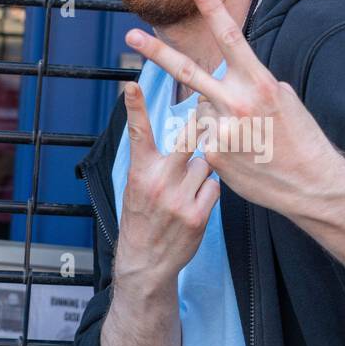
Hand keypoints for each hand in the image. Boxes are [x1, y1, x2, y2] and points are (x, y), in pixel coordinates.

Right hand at [115, 79, 220, 287]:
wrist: (145, 260)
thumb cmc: (142, 217)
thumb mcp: (136, 186)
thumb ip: (153, 162)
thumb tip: (180, 135)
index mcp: (140, 172)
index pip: (137, 134)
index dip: (134, 108)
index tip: (130, 85)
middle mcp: (159, 182)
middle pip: (187, 141)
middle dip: (200, 125)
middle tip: (207, 112)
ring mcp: (179, 199)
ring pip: (205, 165)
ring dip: (202, 171)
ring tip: (188, 188)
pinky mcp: (198, 215)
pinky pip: (214, 188)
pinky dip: (209, 192)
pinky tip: (197, 203)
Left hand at [124, 0, 335, 213]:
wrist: (310, 184)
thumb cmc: (302, 138)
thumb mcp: (285, 99)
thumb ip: (253, 83)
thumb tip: (229, 79)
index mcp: (260, 83)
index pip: (232, 39)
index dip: (214, 11)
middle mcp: (237, 103)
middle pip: (188, 72)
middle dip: (156, 52)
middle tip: (129, 36)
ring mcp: (221, 130)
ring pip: (202, 109)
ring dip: (216, 116)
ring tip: (247, 136)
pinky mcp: (213, 154)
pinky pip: (204, 136)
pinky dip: (218, 141)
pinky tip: (241, 154)